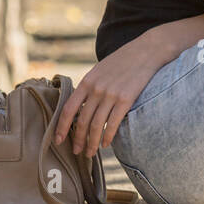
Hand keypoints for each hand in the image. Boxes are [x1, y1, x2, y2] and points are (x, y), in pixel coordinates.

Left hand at [53, 34, 165, 158]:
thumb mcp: (100, 70)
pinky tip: (106, 144)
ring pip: (97, 125)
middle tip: (77, 152)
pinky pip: (113, 123)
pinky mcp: (126, 99)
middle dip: (78, 140)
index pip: (68, 109)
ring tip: (90, 153)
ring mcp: (111, 94)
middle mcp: (96, 89)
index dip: (61, 127)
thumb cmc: (123, 61)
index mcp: (87, 81)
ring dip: (92, 143)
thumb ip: (90, 87)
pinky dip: (108, 137)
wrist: (146, 51)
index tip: (57, 140)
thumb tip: (82, 107)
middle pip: (82, 121)